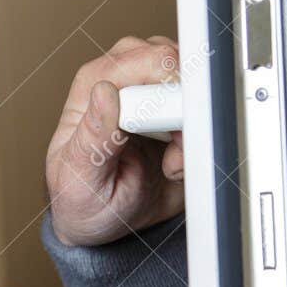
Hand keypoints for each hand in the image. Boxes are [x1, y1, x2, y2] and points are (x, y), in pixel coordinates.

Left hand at [46, 36, 184, 246]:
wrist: (107, 226)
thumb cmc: (82, 198)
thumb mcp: (79, 177)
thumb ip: (93, 138)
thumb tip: (104, 92)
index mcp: (93, 87)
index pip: (140, 61)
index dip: (163, 90)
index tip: (166, 127)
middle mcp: (125, 82)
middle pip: (174, 62)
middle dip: (183, 106)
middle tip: (172, 147)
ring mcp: (154, 94)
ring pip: (194, 84)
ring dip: (193, 124)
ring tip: (172, 160)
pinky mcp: (178, 114)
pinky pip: (206, 112)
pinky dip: (200, 139)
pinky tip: (176, 165)